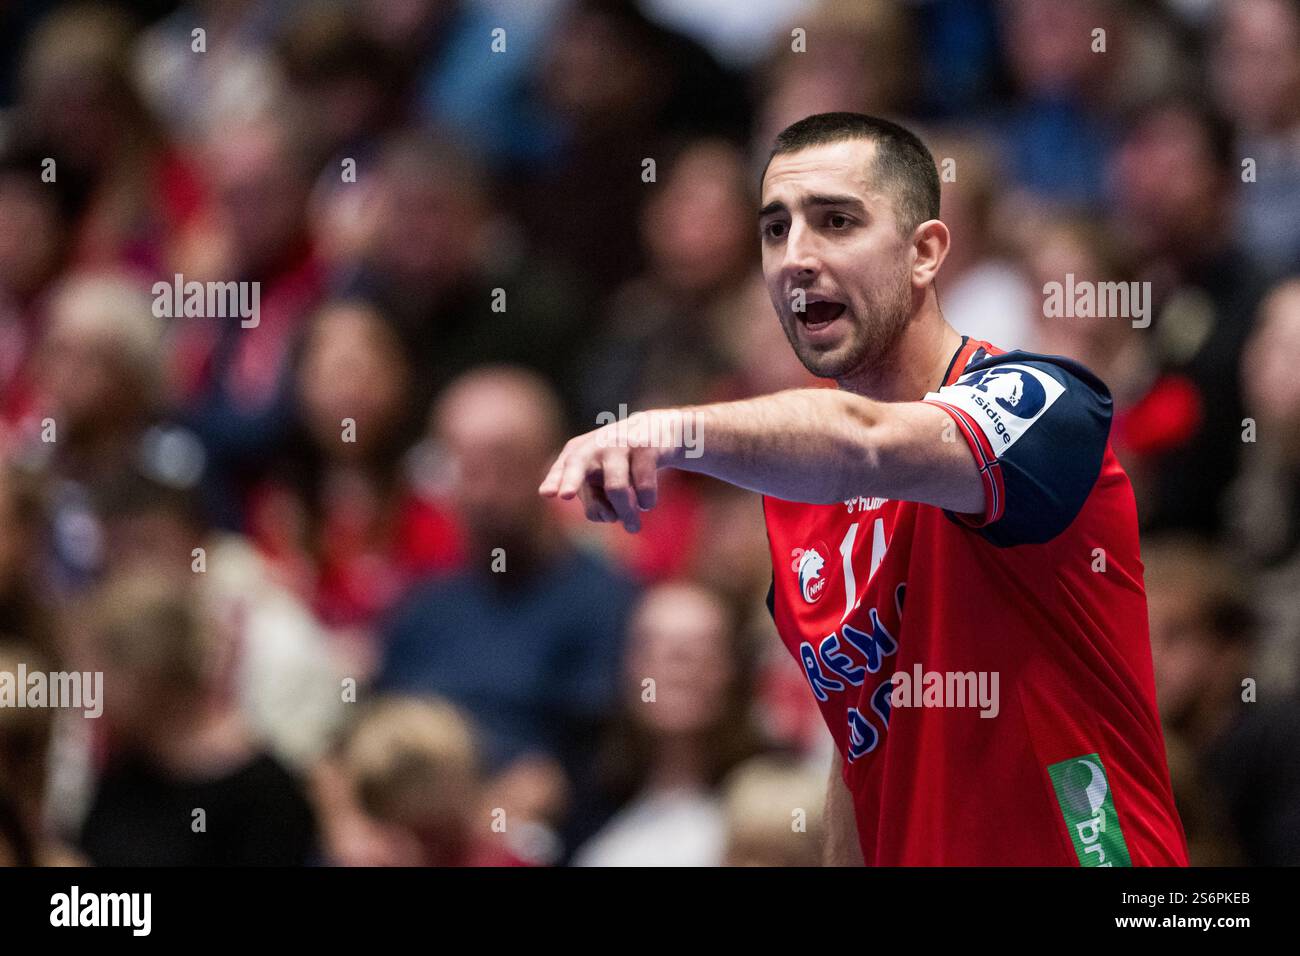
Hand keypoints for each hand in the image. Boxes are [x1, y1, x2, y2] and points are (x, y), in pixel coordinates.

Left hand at [538, 411, 674, 532]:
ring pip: (616, 488)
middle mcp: (594, 445)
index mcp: (577, 453)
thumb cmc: (621, 463)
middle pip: (578, 463)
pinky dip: (646, 502)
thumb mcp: (602, 478)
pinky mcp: (646, 447)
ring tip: (632, 527)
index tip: (547, 494)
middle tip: (564, 495)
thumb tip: (609, 517)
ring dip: (626, 513)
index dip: (555, 480)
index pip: (563, 468)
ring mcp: (619, 443)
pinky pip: (643, 486)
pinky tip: (646, 504)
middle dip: (570, 479)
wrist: (656, 431)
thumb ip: (596, 501)